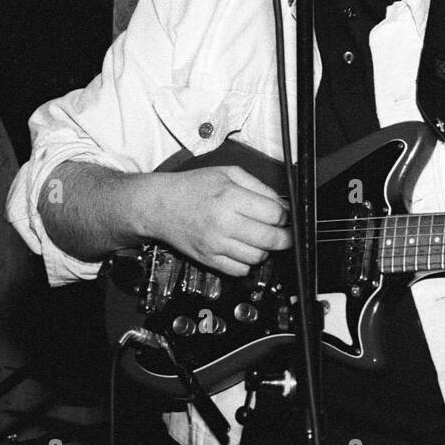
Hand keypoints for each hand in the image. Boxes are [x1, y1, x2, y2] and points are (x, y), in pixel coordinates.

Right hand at [146, 166, 291, 276]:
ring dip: (265, 250)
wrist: (159, 205)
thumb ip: (260, 187)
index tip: (285, 215)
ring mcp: (215, 244)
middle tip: (285, 233)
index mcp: (231, 197)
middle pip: (271, 239)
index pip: (275, 214)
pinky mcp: (208, 259)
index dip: (285, 216)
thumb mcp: (228, 173)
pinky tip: (244, 249)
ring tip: (259, 238)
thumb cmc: (193, 187)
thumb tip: (283, 205)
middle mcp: (224, 223)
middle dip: (285, 237)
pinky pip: (240, 270)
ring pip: (258, 257)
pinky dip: (247, 263)